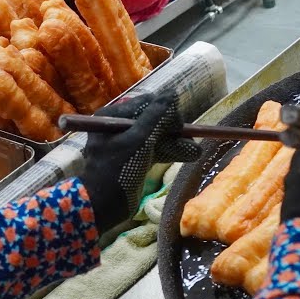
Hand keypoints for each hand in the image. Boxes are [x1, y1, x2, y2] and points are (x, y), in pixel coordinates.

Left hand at [81, 93, 200, 229]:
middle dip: (173, 130)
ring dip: (176, 143)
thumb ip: (156, 116)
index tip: (179, 125)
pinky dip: (170, 152)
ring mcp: (127, 143)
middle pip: (153, 120)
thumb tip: (172, 93)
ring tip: (195, 151)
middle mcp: (118, 126)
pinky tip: (189, 154)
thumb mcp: (139, 139)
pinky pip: (155, 150)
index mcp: (112, 117)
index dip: (165, 112)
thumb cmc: (117, 168)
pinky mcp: (134, 159)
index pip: (146, 104)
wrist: (103, 205)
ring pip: (157, 137)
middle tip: (190, 138)